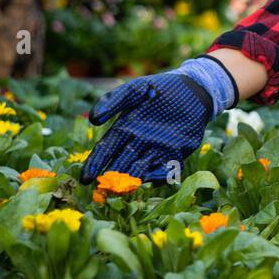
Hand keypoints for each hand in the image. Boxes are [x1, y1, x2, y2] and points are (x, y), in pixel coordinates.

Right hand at [79, 55, 237, 183]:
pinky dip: (157, 176)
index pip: (106, 150)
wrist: (193, 90)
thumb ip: (114, 101)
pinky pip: (164, 170)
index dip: (95, 164)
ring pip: (140, 170)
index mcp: (125, 129)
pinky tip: (149, 177)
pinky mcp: (175, 155)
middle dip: (111, 178)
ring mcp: (156, 151)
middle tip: (101, 190)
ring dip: (131, 180)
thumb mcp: (135, 90)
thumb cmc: (160, 89)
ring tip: (122, 188)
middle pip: (120, 164)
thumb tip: (94, 120)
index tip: (85, 178)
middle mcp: (138, 144)